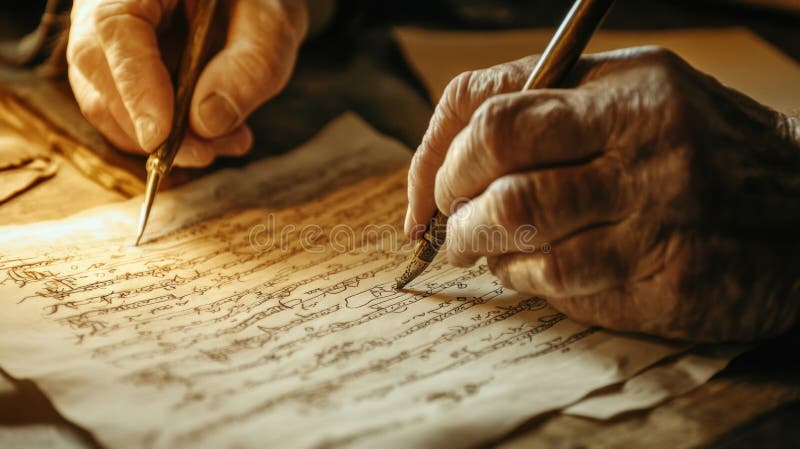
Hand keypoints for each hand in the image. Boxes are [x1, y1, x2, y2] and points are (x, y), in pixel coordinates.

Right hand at [67, 0, 307, 165]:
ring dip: (160, 140)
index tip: (160, 136)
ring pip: (104, 101)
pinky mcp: (115, 71)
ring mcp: (104, 39)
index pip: (116, 29)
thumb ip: (250, 67)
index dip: (135, 87)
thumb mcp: (273, 25)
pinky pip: (123, 113)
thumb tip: (204, 123)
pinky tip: (214, 138)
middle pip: (98, 71)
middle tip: (206, 153)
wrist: (250, 4)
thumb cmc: (260, 3)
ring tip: (224, 142)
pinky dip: (165, 137)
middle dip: (150, 127)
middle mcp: (104, 3)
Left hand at [406, 46, 799, 341]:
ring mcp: (657, 207)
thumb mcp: (639, 100)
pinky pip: (556, 278)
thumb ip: (554, 113)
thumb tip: (455, 153)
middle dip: (449, 197)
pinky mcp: (667, 273)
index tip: (427, 191)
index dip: (435, 151)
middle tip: (449, 221)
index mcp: (625, 86)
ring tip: (484, 247)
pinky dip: (522, 276)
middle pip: (494, 157)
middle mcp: (642, 137)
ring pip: (515, 223)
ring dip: (478, 243)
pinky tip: (533, 270)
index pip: (490, 101)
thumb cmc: (705, 154)